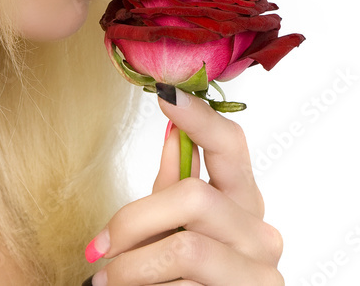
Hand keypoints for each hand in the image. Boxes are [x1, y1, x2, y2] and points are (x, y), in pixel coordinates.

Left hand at [84, 85, 283, 284]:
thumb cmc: (183, 283)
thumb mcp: (177, 231)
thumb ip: (176, 185)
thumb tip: (173, 128)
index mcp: (244, 204)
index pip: (232, 145)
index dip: (201, 117)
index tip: (165, 92)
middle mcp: (262, 234)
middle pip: (194, 196)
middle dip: (133, 221)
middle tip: (97, 251)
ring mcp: (260, 275)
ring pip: (184, 248)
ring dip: (131, 269)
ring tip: (108, 282)